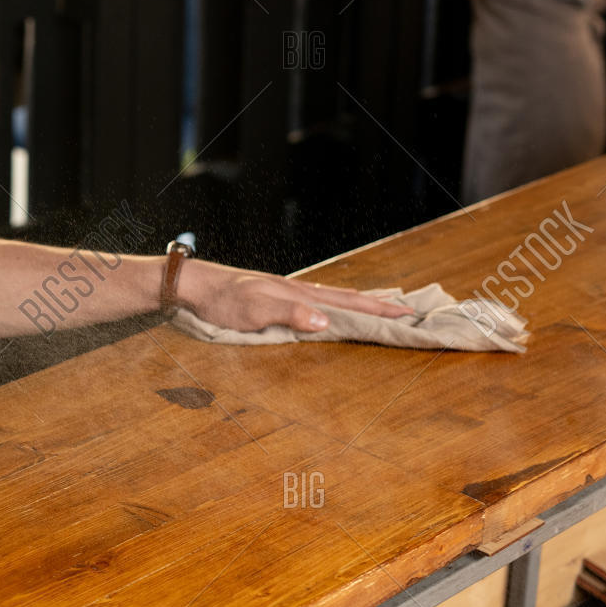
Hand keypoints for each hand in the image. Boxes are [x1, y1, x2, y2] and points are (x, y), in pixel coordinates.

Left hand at [176, 260, 410, 333]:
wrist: (194, 285)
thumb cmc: (221, 301)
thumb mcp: (254, 310)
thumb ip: (290, 314)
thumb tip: (326, 321)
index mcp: (299, 294)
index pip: (348, 303)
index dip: (378, 311)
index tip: (408, 314)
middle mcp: (299, 290)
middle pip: (348, 298)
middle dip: (380, 305)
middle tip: (411, 308)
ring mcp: (289, 292)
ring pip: (335, 296)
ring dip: (362, 301)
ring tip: (385, 302)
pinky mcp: (277, 296)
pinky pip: (318, 298)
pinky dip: (338, 301)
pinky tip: (337, 304)